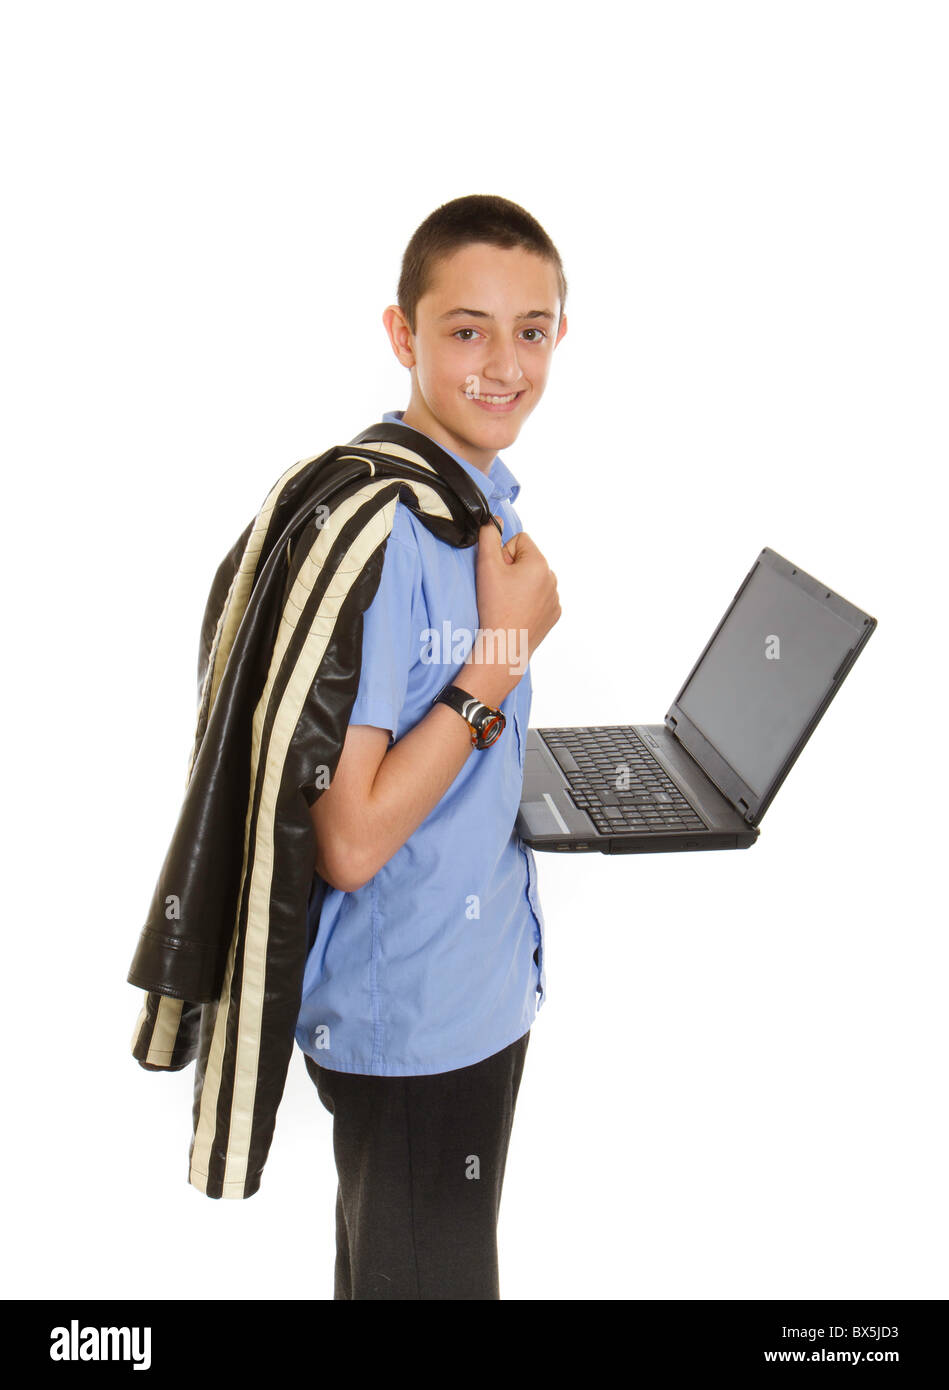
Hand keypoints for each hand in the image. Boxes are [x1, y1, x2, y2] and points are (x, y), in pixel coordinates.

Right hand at [474, 515, 560, 668]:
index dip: (504, 554)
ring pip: (533, 579)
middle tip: (500, 590)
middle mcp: (552, 578)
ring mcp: (555, 598)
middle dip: (513, 569)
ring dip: (520, 585)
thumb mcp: (486, 565)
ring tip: (508, 603)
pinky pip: (540, 597)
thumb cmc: (495, 606)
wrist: (504, 645)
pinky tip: (517, 612)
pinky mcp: (554, 614)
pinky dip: (529, 601)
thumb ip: (488, 536)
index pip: (520, 540)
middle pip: (528, 559)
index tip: (499, 573)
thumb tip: (493, 519)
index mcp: (540, 563)